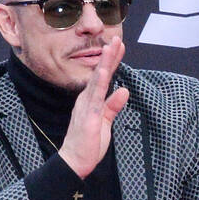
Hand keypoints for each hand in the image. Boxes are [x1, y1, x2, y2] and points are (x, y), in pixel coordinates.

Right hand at [58, 36, 129, 178]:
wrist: (74, 161)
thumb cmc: (87, 144)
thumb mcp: (105, 122)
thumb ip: (113, 106)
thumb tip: (124, 90)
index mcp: (90, 100)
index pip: (103, 78)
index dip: (111, 62)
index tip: (119, 47)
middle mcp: (86, 99)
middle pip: (100, 73)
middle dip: (109, 56)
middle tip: (117, 38)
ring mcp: (86, 106)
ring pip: (97, 80)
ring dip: (105, 63)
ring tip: (112, 46)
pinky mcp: (89, 116)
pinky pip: (95, 97)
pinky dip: (99, 83)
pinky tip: (103, 70)